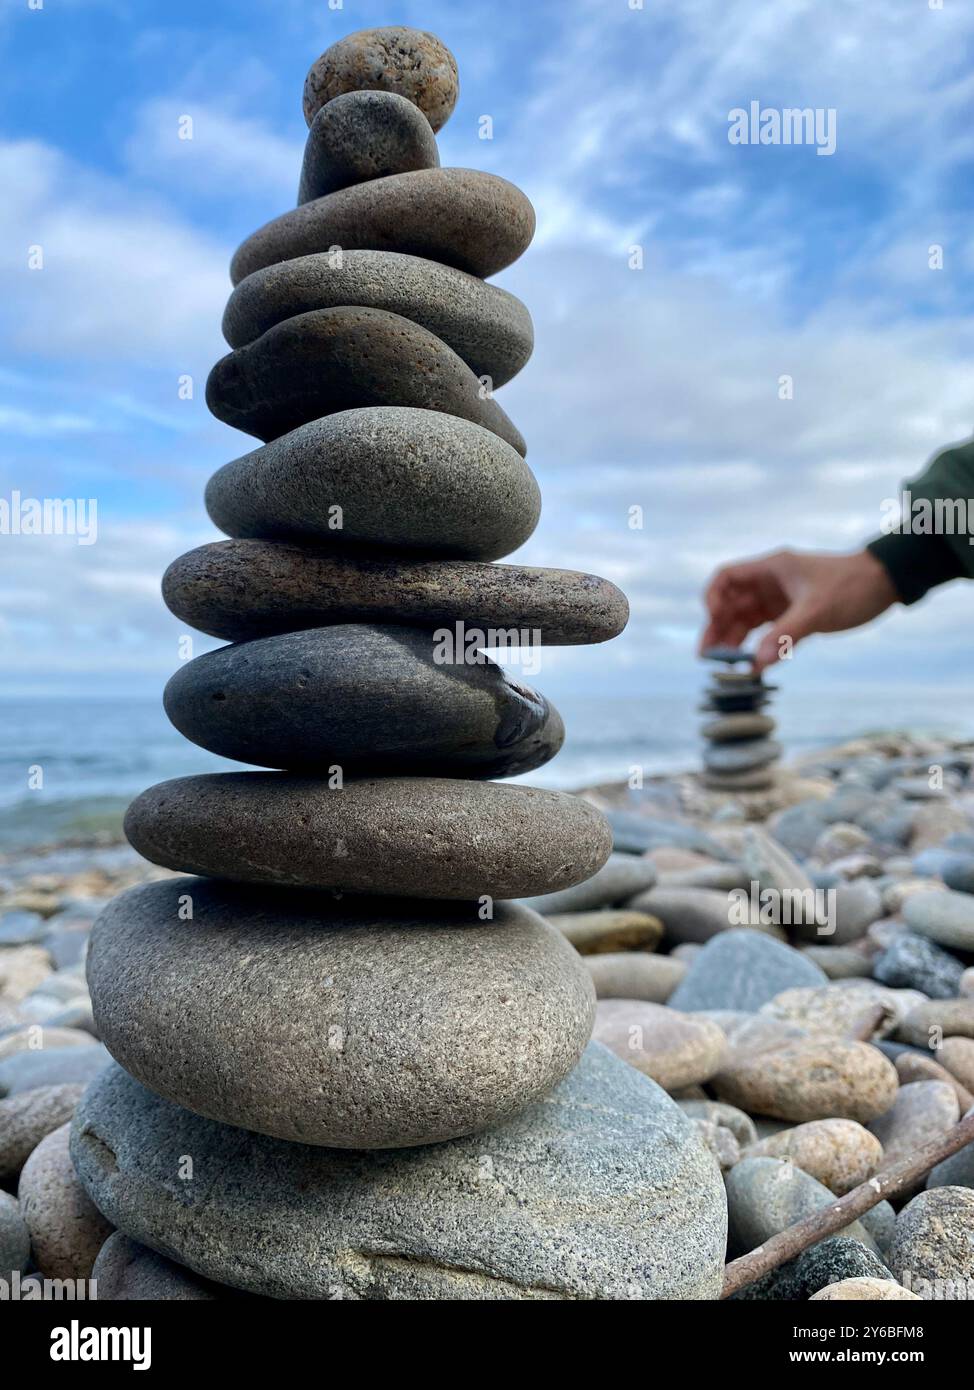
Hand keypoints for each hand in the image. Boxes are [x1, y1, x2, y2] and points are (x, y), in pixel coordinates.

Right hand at [699, 548, 899, 672]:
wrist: (886, 584)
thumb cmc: (852, 585)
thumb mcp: (817, 609)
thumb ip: (786, 635)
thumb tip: (757, 664)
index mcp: (771, 569)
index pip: (726, 577)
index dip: (713, 598)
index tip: (714, 621)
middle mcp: (770, 583)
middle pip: (730, 604)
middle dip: (717, 629)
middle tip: (708, 658)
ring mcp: (780, 600)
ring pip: (745, 621)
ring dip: (733, 642)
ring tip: (723, 666)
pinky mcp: (792, 616)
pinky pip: (766, 633)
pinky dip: (757, 648)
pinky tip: (752, 667)